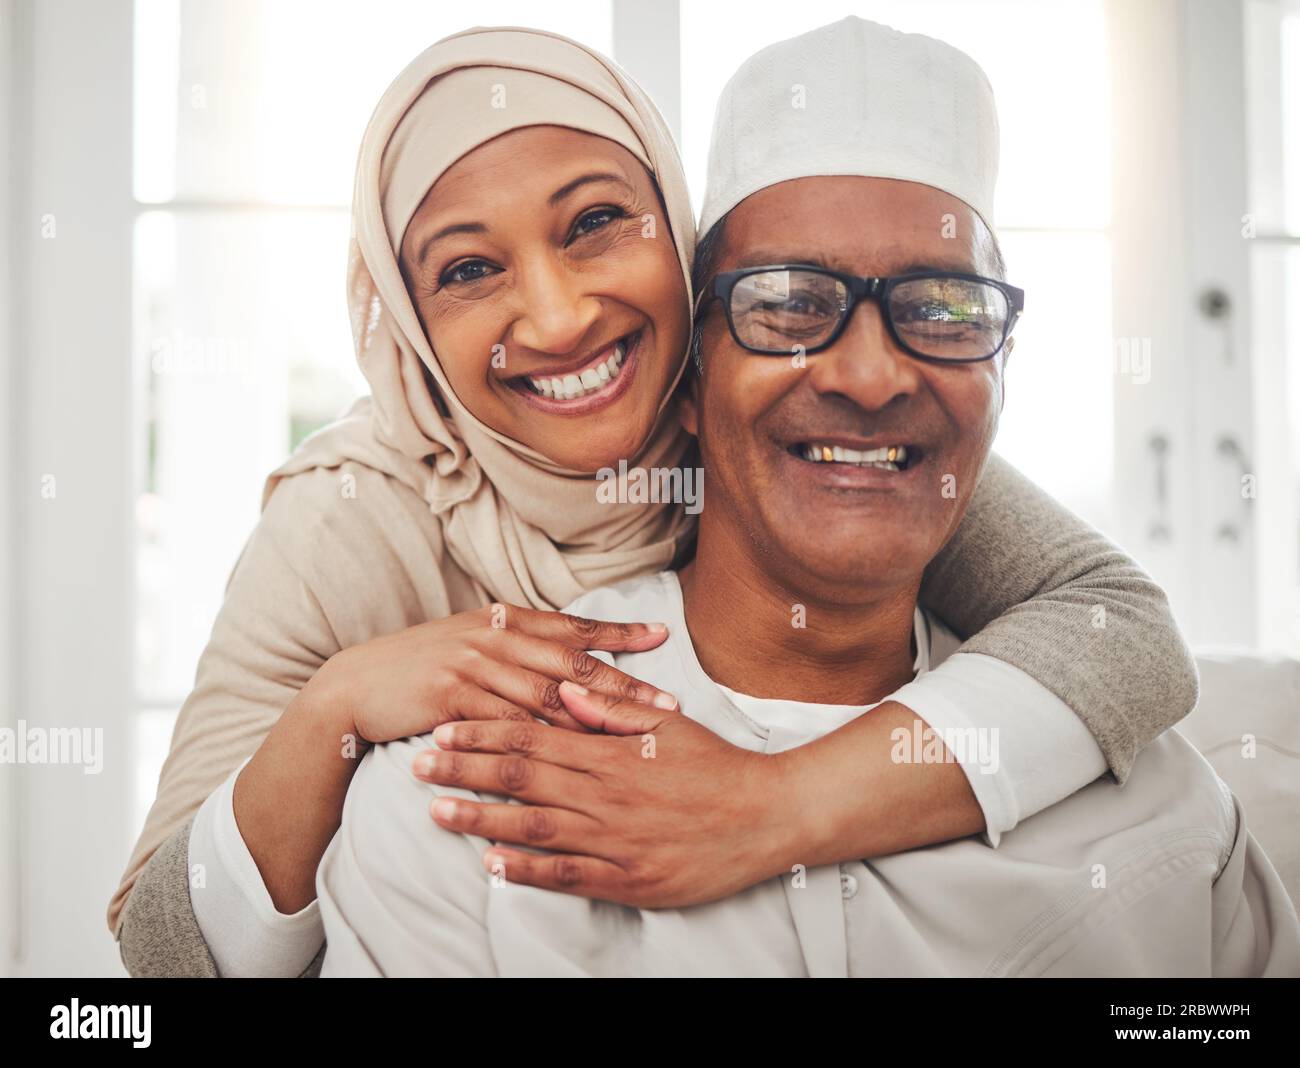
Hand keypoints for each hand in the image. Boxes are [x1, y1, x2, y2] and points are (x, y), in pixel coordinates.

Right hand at [315, 604, 678, 746]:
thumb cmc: (421, 665)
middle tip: (668, 703)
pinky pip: (507, 726)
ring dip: (596, 720)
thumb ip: (517, 645)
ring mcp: (473, 667)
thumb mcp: (471, 642)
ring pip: (547, 697)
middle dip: (625, 684)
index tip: (662, 635)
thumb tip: (568, 655)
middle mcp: (495, 638)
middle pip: (573, 663)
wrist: (357, 684)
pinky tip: (574, 763)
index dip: (620, 630)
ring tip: (635, 738)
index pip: (573, 626)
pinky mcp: (452, 700)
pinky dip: (543, 745)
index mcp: (505, 621)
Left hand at [411, 681, 788, 907]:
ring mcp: (614, 839)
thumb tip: (564, 691)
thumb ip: (611, 707)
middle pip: (521, 777)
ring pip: (533, 826)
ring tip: (436, 812)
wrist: (767, 816)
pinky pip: (568, 876)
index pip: (532, 736)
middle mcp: (605, 794)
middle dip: (463, 769)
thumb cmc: (717, 766)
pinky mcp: (628, 879)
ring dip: (480, 819)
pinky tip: (491, 866)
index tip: (443, 729)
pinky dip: (527, 872)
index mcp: (610, 752)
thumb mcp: (668, 724)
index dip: (482, 732)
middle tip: (416, 765)